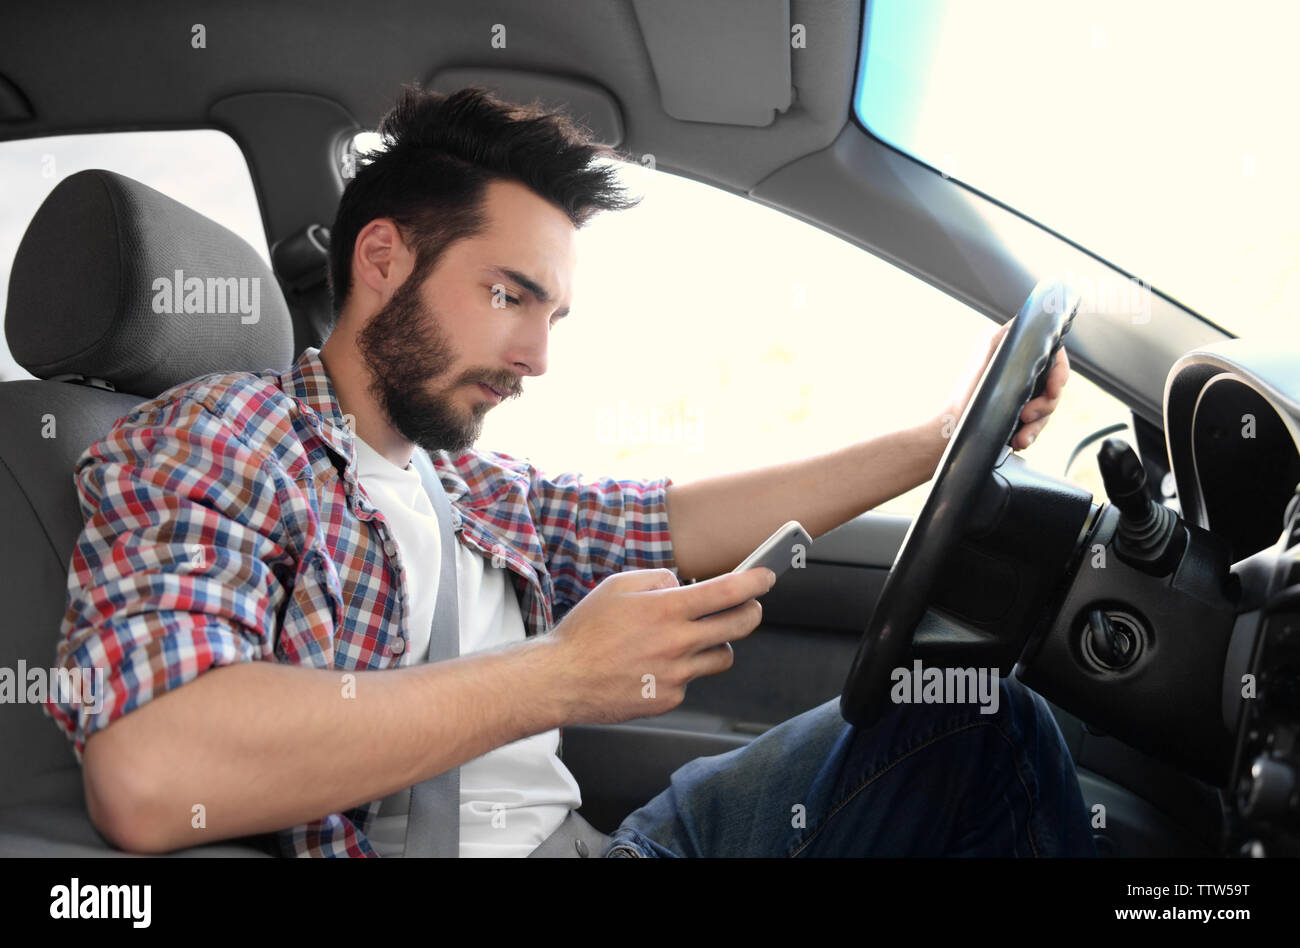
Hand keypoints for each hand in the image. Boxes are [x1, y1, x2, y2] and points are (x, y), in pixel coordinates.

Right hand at [542, 567, 774, 724]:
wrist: (562, 679)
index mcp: (667, 609)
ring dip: (717, 644)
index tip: (766, 577)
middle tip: (750, 607)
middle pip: (740, 626)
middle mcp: (678, 642)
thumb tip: (684, 587)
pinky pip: (691, 680)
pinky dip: (683, 670)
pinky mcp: (669, 698)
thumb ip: (659, 580)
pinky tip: (656, 665)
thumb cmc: (586, 630)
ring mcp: (676, 674)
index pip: (728, 591)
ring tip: (694, 639)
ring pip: (722, 657)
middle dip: (752, 612)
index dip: (755, 582)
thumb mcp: (618, 586)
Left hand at [934, 317, 1069, 450]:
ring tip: (1020, 437)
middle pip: (1055, 386)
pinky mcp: (1019, 415)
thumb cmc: (965, 396)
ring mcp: (1022, 394)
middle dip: (1045, 406)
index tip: (1054, 389)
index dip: (1060, 372)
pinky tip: (1019, 442)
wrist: (950, 431)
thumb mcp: (985, 359)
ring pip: (1047, 409)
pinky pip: (1037, 425)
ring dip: (1036, 426)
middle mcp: (1022, 371)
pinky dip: (1030, 435)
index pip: (1054, 355)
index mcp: (1016, 353)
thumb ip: (1004, 338)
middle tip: (1027, 415)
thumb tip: (1024, 323)